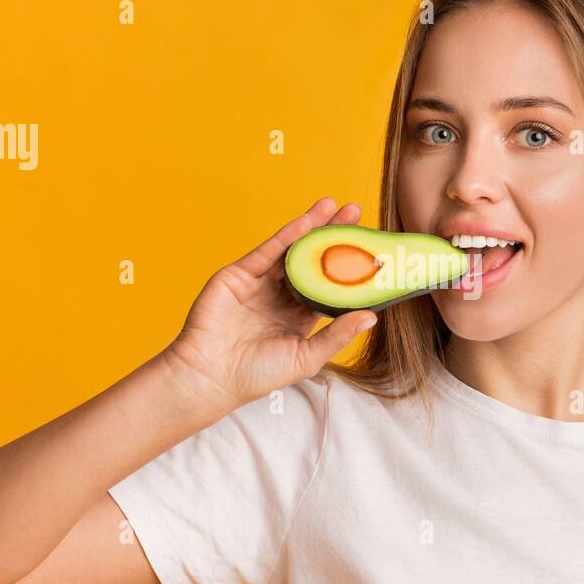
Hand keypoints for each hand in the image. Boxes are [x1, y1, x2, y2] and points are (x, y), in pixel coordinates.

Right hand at [161, 197, 378, 413]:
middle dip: (332, 235)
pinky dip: (286, 235)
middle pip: (311, 259)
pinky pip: (266, 251)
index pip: (327, 282)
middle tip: (355, 211)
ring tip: (334, 206)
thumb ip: (337, 335)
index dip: (346, 264)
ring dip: (311, 226)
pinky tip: (305, 222)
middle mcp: (280, 295)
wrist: (210, 378)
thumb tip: (372, 316)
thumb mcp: (306, 357)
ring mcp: (259, 283)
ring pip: (290, 249)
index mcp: (298, 315)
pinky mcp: (238, 275)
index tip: (368, 246)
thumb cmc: (257, 375)